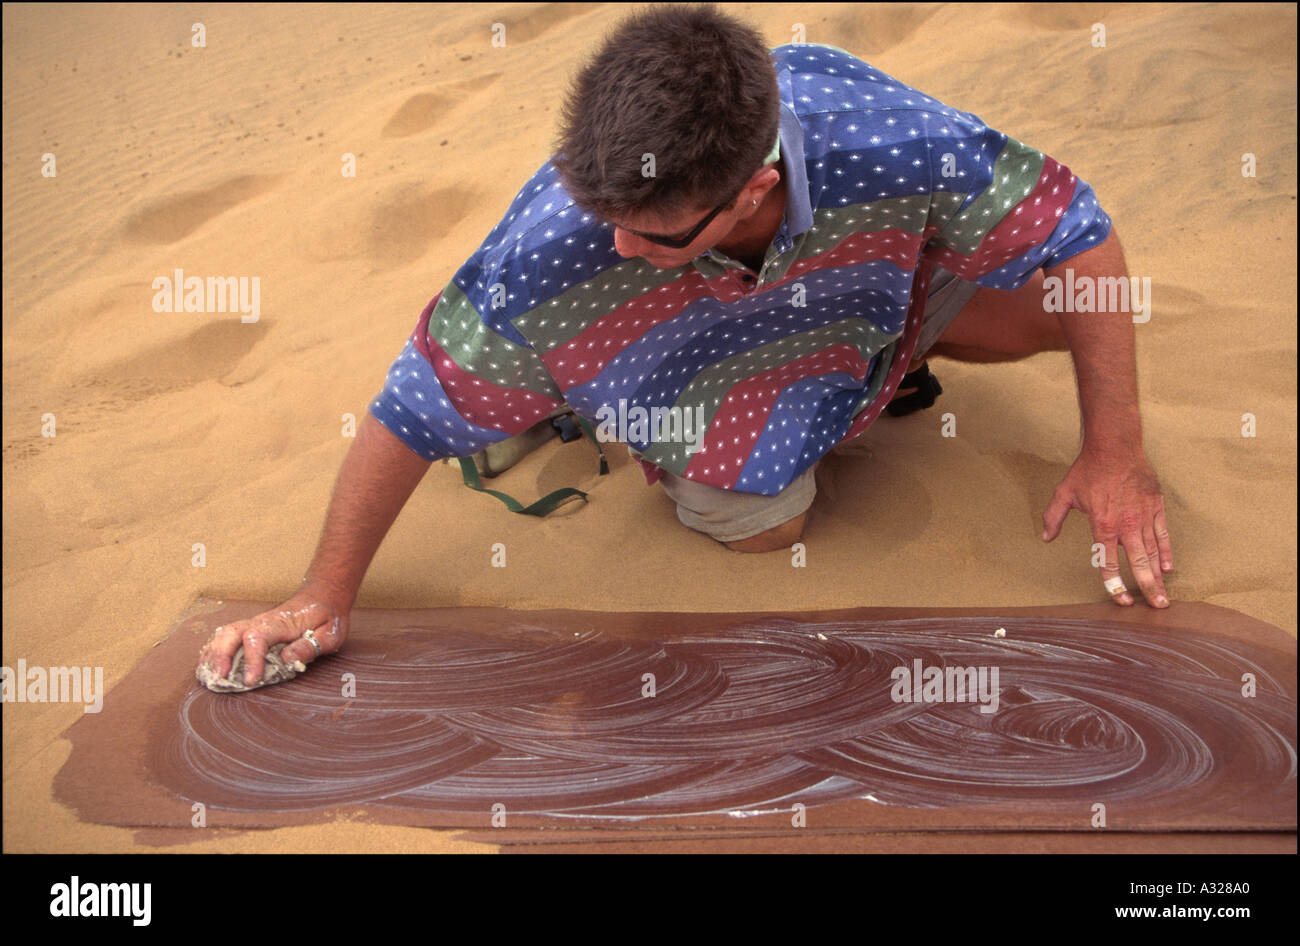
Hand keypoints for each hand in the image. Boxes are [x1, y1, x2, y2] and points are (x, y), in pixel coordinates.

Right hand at [197, 580, 350, 686]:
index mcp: (281, 623)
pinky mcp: (252, 629)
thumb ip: (311, 646)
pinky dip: (213, 649)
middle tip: (219, 678)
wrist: (324, 595)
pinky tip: (206, 664)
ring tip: (206, 675)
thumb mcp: (330, 633)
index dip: (251, 660)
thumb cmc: (327, 615)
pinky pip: (226, 636)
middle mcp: (262, 621)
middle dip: (221, 655)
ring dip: (213, 653)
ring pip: (225, 633)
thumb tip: (288, 660)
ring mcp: (254, 624)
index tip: (251, 680)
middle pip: (232, 632)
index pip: (257, 638)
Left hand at [1041, 448, 1173, 607]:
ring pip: (1153, 552)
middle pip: (1138, 564)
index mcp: (1103, 525)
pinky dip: (1166, 551)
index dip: (1115, 585)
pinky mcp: (1156, 506)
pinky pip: (1163, 534)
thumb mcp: (1064, 493)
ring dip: (1160, 576)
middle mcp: (1126, 525)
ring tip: (1165, 596)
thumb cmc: (1088, 469)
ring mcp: (1143, 516)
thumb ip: (1054, 517)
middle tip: (1157, 608)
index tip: (1122, 600)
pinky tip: (1168, 567)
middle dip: (1148, 588)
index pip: (1109, 563)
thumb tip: (1045, 537)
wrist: (1115, 446)